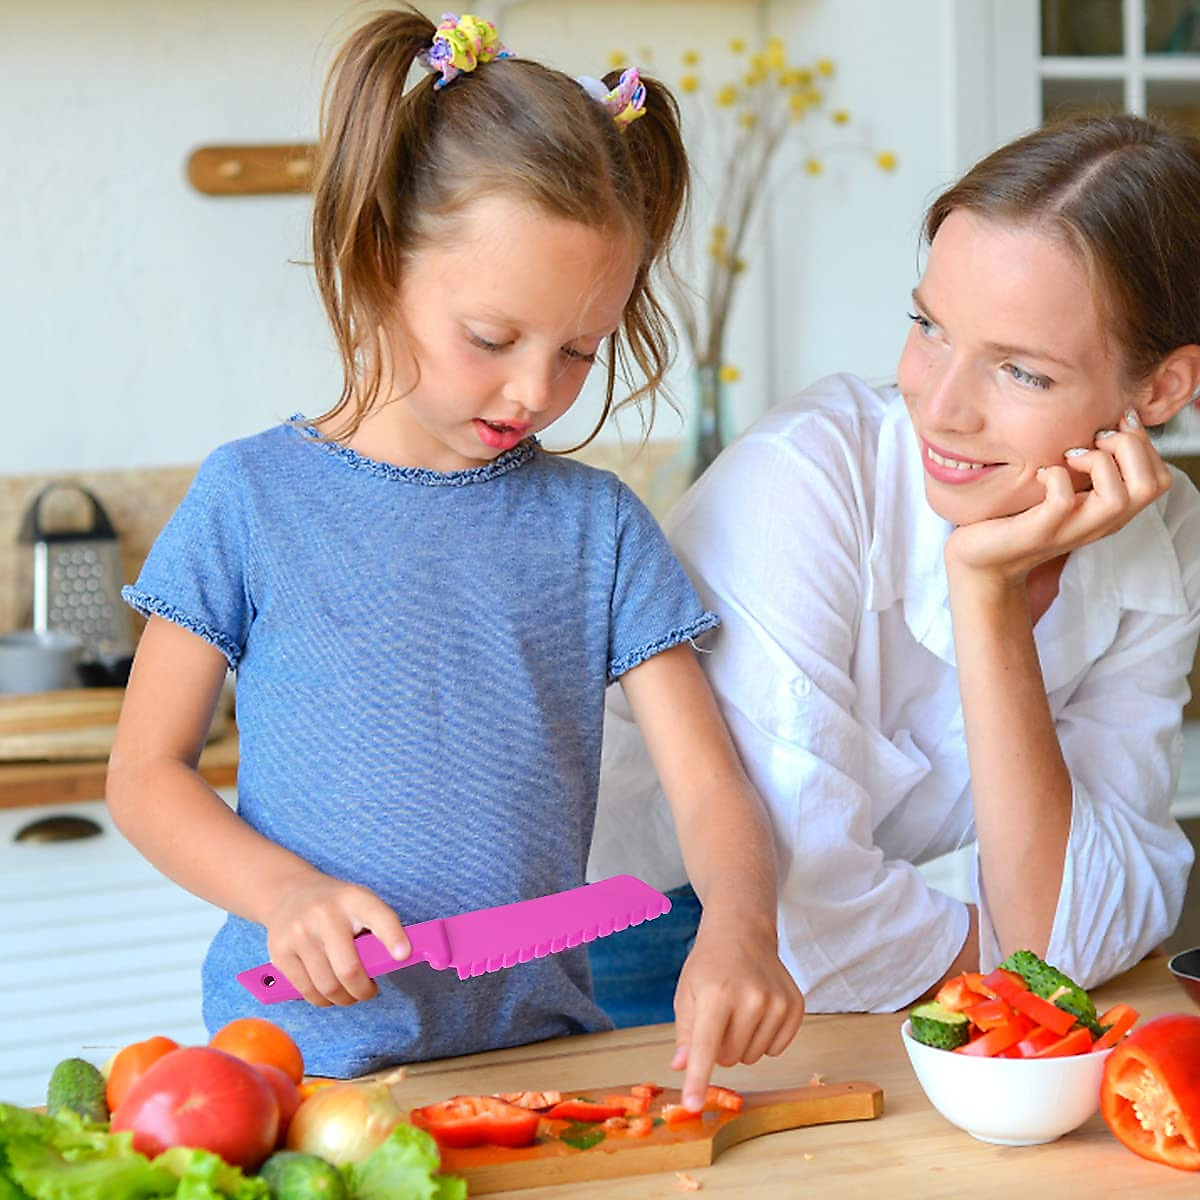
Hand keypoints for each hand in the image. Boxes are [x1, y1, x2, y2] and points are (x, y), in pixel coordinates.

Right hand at [262, 874, 410, 1005]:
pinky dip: (323, 999)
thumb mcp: (359, 903)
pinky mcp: (280, 952)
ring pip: (327, 986)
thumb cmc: (334, 905)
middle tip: (368, 990)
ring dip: (344, 998)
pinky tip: (329, 991)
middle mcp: (324, 914)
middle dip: (363, 990)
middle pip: (349, 969)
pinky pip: (306, 991)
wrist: (288, 894)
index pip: (379, 917)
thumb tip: (394, 962)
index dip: (393, 938)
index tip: (403, 955)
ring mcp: (299, 933)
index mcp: (353, 899)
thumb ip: (377, 928)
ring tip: (349, 992)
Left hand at [670, 916, 804, 1110]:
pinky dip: (764, 1039)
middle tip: (718, 1018)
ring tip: (737, 1012)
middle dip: (719, 1048)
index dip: (698, 1079)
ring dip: (741, 1044)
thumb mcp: (686, 993)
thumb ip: (684, 1033)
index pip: (705, 1047)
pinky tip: (758, 1012)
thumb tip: (682, 1067)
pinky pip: (776, 1049)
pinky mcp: (795, 1006)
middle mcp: (750, 998)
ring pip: (752, 1057)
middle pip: (729, 1059)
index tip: (693, 1105)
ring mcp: (776, 1002)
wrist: (742, 933)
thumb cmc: (709, 965)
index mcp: (716, 994)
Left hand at [945, 410, 1171, 582]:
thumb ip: (1087, 468)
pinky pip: (1062, 502)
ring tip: (1071, 456)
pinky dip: (1056, 478)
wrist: (982, 561)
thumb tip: (1105, 424)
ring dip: (1099, 463)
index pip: (1159, 479)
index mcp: (1109, 510)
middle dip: (1130, 447)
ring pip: (1119, 498)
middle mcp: (1099, 522)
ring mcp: (1071, 529)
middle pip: (1151, 485)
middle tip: (1094, 440)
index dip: (1145, 444)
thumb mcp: (1063, 489)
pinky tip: (1042, 473)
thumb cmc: (1020, 517)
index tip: (1113, 425)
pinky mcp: (1040, 532)